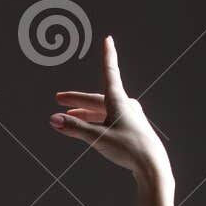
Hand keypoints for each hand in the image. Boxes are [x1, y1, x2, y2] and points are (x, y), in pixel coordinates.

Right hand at [49, 34, 170, 181]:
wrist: (152, 165)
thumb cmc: (127, 149)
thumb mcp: (97, 138)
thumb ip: (75, 128)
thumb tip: (53, 120)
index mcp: (119, 100)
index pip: (110, 72)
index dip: (107, 55)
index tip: (108, 39)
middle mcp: (126, 104)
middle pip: (97, 99)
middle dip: (78, 100)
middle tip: (59, 99)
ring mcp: (130, 116)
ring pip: (103, 111)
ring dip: (85, 114)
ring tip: (69, 119)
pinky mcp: (132, 129)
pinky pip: (109, 121)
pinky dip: (96, 123)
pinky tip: (91, 129)